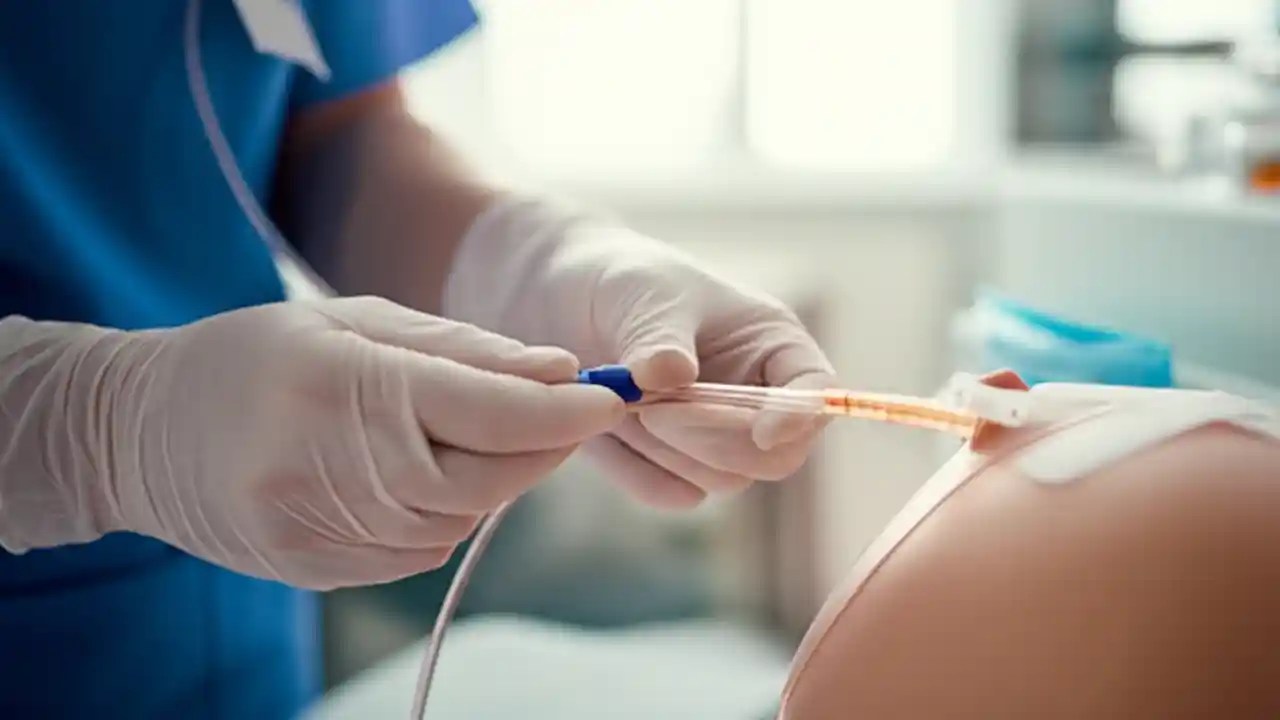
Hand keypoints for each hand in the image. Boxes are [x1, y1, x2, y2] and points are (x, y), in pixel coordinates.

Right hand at [0, 297, 622, 588]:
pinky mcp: (319, 571)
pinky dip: (448, 510)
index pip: (492, 413)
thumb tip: (561, 370)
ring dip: (496, 477)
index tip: (612, 396)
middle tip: (570, 413)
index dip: (566, 412)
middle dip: (544, 446)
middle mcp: (338, 468)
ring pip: (462, 517)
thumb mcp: (355, 320)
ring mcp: (325, 532)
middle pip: (490, 477)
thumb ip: (463, 348)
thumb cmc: (257, 354)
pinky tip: (429, 473)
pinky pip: (421, 549)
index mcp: (350, 386)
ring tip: (483, 432)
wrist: (139, 431)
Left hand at [445, 199, 836, 507]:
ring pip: (722, 479)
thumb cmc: (616, 277)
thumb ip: (659, 335)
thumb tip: (672, 377)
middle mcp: (755, 397)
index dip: (801, 417)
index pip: (814, 393)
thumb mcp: (639, 291)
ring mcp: (714, 437)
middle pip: (773, 456)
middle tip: (652, 408)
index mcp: (771, 343)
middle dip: (717, 439)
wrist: (552, 297)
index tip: (763, 430)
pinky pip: (673, 493)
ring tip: (621, 402)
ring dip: (673, 452)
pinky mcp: (669, 464)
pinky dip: (641, 473)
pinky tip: (605, 435)